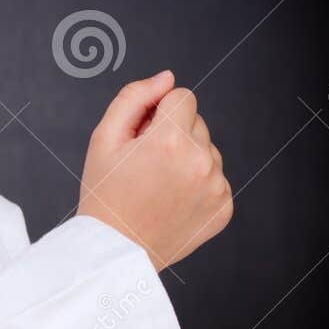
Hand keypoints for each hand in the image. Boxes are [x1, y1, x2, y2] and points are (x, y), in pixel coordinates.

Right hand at [77, 70, 233, 271]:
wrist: (115, 251)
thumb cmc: (105, 194)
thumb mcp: (104, 137)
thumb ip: (135, 97)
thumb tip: (168, 78)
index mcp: (171, 140)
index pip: (182, 96)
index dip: (158, 114)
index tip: (142, 139)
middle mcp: (200, 161)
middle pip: (196, 122)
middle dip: (174, 135)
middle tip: (146, 166)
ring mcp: (216, 187)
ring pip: (208, 150)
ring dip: (188, 158)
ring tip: (159, 186)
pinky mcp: (223, 208)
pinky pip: (215, 178)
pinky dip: (198, 184)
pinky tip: (173, 201)